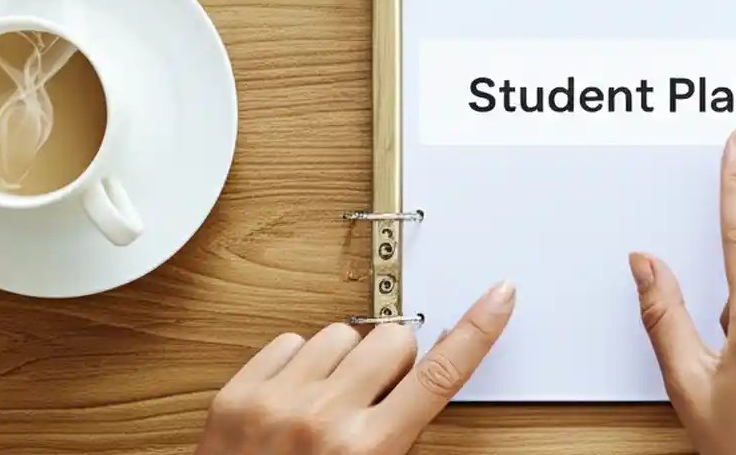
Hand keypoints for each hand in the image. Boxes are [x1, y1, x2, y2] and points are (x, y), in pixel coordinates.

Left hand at [196, 281, 515, 454]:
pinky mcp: (237, 395)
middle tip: (376, 397)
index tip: (499, 296)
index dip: (477, 331)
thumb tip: (423, 381)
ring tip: (327, 404)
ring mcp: (276, 404)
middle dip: (393, 362)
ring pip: (341, 333)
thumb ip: (401, 434)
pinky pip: (289, 341)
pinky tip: (294, 399)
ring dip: (343, 361)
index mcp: (368, 451)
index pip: (439, 375)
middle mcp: (323, 422)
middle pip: (393, 340)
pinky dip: (298, 363)